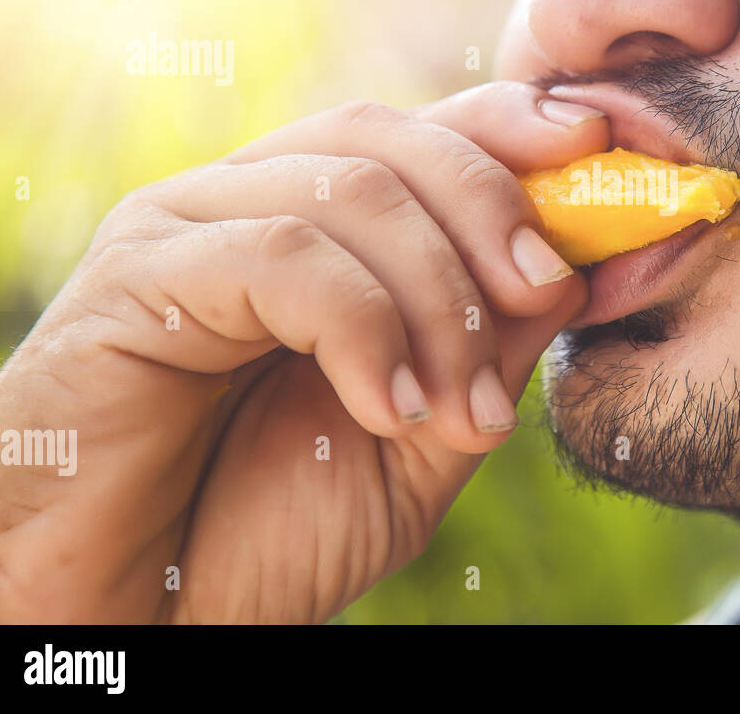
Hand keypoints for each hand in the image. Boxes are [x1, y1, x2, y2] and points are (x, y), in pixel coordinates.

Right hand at [0, 83, 607, 621]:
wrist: (136, 615)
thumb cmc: (268, 524)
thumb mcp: (424, 435)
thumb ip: (490, 350)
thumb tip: (573, 266)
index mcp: (318, 227)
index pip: (425, 132)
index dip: (514, 124)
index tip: (603, 140)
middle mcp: (249, 202)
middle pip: (395, 138)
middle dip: (493, 210)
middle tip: (546, 295)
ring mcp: (188, 226)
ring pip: (352, 191)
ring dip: (437, 298)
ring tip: (459, 408)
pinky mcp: (137, 274)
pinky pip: (281, 255)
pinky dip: (362, 328)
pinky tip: (388, 408)